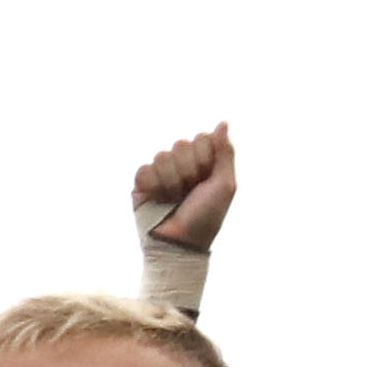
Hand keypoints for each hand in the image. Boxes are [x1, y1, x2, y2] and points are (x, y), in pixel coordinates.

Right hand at [134, 125, 238, 255]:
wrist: (179, 243)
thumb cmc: (206, 217)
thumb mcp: (225, 184)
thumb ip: (225, 152)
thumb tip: (223, 122)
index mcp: (203, 163)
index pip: (202, 138)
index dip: (205, 159)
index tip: (207, 181)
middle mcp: (182, 165)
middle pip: (181, 144)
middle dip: (189, 170)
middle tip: (190, 192)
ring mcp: (161, 173)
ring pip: (162, 156)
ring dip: (171, 181)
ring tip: (174, 200)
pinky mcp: (141, 183)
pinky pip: (144, 169)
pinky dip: (153, 186)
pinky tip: (158, 200)